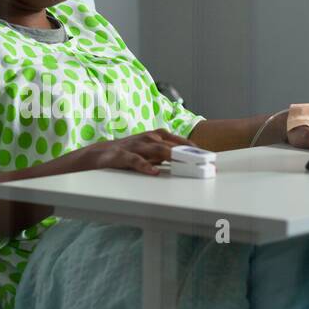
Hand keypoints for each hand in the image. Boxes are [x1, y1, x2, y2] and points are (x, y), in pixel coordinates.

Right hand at [75, 127, 196, 175]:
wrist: (99, 153)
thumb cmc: (129, 153)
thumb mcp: (150, 152)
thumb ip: (167, 155)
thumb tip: (188, 163)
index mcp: (156, 136)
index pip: (179, 141)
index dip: (194, 148)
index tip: (209, 157)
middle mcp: (148, 138)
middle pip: (172, 145)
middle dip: (188, 154)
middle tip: (202, 163)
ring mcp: (135, 146)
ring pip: (157, 149)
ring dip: (172, 155)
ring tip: (185, 163)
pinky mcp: (122, 155)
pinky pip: (135, 160)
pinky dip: (145, 165)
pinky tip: (154, 172)